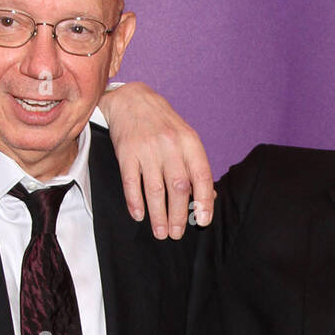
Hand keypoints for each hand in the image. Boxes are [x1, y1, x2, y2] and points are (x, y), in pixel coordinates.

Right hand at [99, 81, 214, 238]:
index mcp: (189, 142)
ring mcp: (147, 149)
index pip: (201, 175)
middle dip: (178, 215)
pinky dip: (135, 202)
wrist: (132, 100)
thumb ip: (196, 167)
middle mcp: (170, 145)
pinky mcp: (126, 153)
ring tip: (160, 233)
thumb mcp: (186, 139)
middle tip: (176, 234)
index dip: (204, 200)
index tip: (203, 221)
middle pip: (178, 187)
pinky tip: (139, 216)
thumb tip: (209, 198)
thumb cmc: (163, 124)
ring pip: (155, 189)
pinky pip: (131, 182)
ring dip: (158, 215)